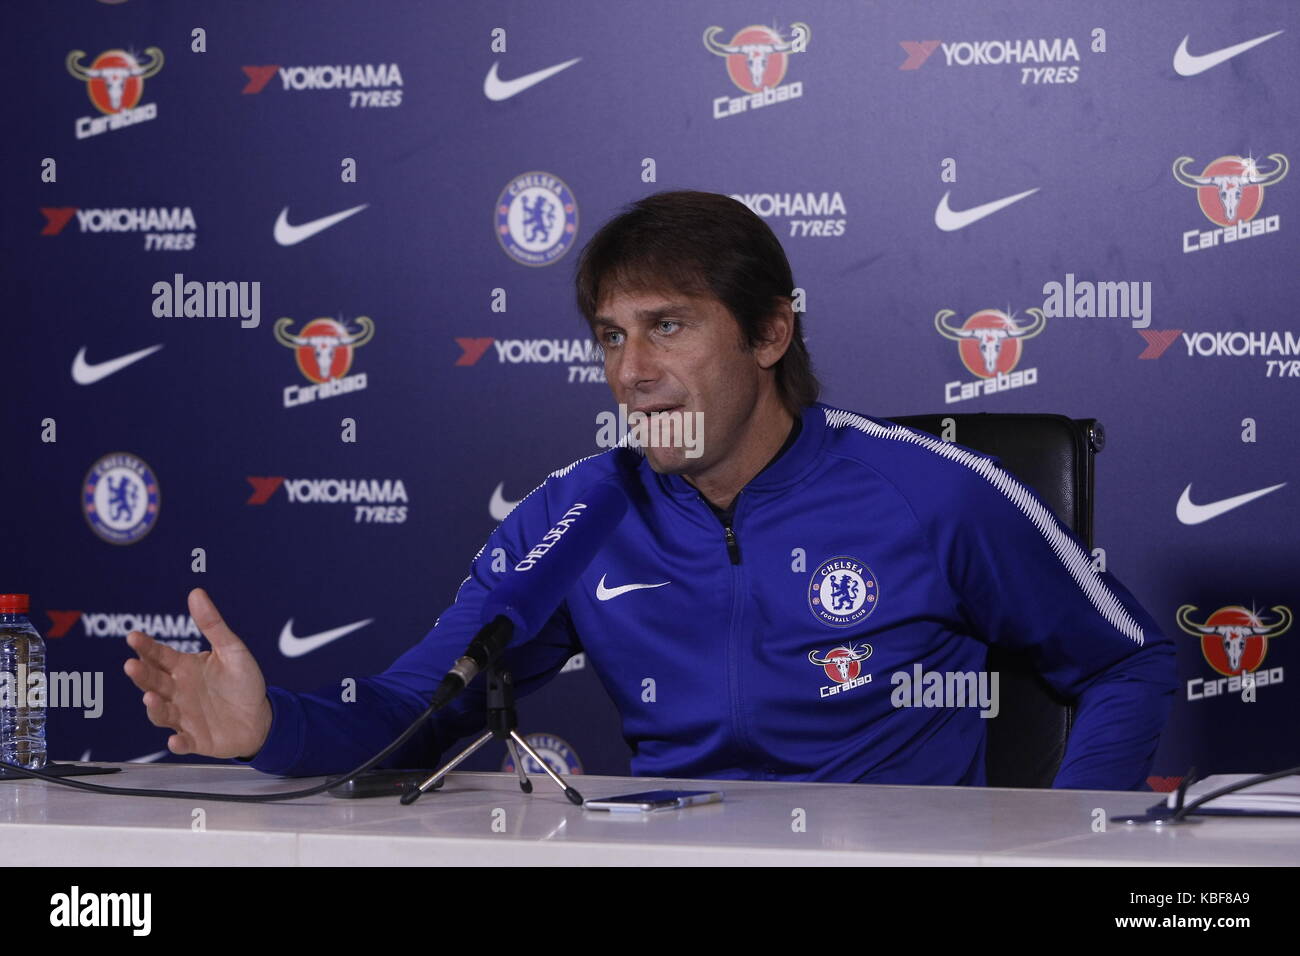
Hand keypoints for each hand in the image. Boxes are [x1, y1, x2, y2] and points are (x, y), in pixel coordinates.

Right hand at [124, 588, 272, 758]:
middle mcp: (177, 692)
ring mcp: (184, 717)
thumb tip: (196, 593)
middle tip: (131, 665)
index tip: (133, 637)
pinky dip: (178, 742)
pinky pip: (184, 742)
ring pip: (161, 713)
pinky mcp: (196, 740)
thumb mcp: (232, 650)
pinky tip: (175, 740)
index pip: (159, 655)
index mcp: (184, 668)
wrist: (261, 716)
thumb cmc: (243, 681)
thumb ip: (213, 625)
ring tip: (151, 697)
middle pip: (154, 682)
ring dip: (154, 707)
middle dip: (141, 675)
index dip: (145, 647)